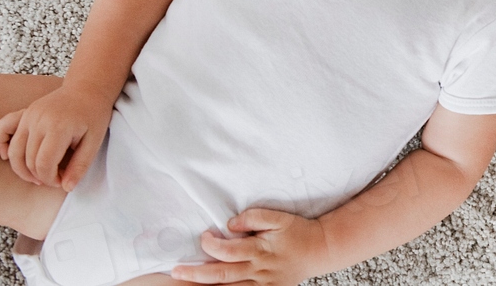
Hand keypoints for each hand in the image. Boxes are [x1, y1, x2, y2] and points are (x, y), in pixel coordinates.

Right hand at [0, 84, 112, 189]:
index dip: (51, 179)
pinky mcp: (24, 114)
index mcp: (58, 127)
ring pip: (15, 152)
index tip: (62, 180)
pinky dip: (6, 150)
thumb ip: (80, 165)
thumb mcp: (94, 140)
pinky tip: (14, 159)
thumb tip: (66, 188)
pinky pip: (6, 135)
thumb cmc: (94, 114)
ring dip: (23, 169)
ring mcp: (29, 116)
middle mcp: (38, 121)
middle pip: (28, 160)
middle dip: (40, 176)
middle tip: (56, 178)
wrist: (87, 88)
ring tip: (40, 175)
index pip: (44, 164)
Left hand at [172, 208, 330, 285]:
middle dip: (197, 274)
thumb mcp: (279, 217)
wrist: (320, 249)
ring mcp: (262, 285)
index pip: (229, 250)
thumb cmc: (297, 231)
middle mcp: (259, 270)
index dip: (211, 244)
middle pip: (222, 275)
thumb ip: (254, 217)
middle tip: (176, 271)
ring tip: (184, 285)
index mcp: (261, 250)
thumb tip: (230, 224)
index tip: (204, 236)